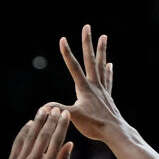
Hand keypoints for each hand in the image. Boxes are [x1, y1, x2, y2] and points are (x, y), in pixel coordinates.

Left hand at [3, 106, 72, 158]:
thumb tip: (69, 144)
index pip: (57, 140)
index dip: (62, 126)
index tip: (65, 115)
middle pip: (43, 135)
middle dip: (51, 120)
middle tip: (55, 109)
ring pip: (30, 136)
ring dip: (37, 122)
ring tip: (43, 110)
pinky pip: (18, 143)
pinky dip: (23, 133)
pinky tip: (29, 124)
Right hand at [56, 25, 122, 142]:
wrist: (115, 132)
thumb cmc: (94, 125)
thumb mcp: (74, 117)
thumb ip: (59, 109)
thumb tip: (43, 107)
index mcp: (84, 88)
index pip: (73, 67)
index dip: (67, 53)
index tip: (62, 39)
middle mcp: (94, 85)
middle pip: (90, 59)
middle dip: (87, 43)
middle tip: (87, 26)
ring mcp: (102, 90)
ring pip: (101, 65)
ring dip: (101, 51)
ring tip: (103, 37)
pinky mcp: (107, 97)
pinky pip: (107, 79)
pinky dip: (108, 71)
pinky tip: (110, 64)